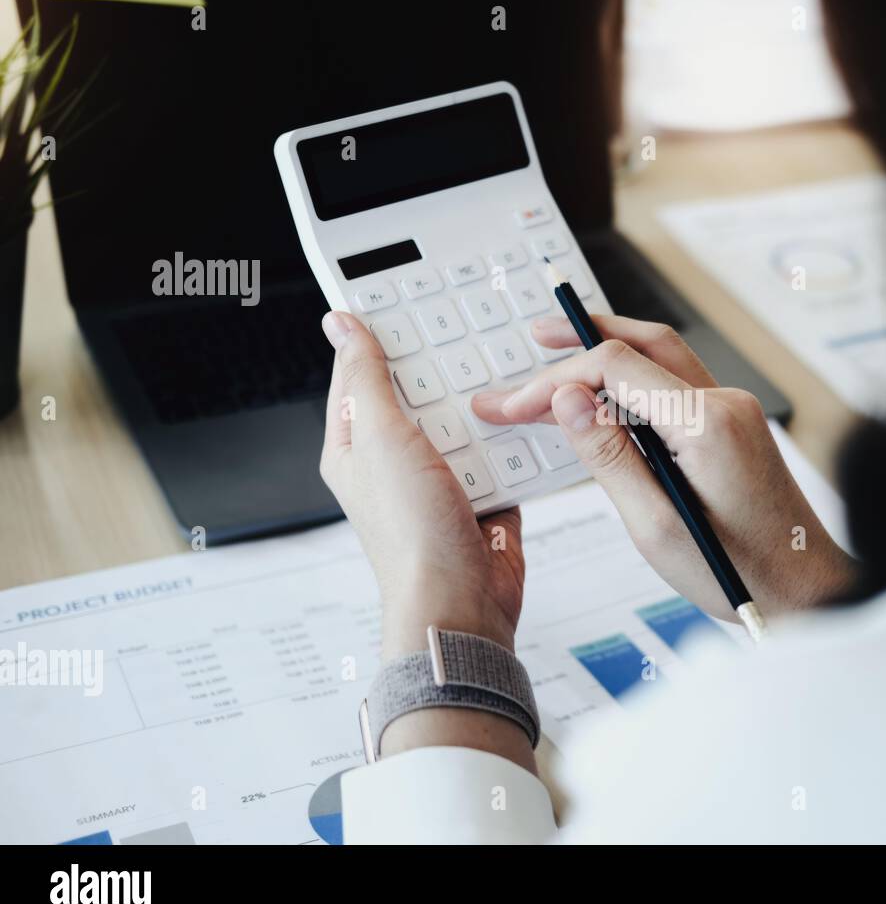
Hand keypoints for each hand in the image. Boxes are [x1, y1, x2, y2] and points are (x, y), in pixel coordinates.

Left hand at [318, 311, 523, 656]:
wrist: (463, 602)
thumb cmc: (411, 534)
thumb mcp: (381, 438)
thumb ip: (367, 378)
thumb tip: (341, 325)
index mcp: (356, 446)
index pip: (361, 375)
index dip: (380, 338)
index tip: (405, 301)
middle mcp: (396, 461)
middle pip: (421, 394)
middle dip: (444, 368)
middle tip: (468, 328)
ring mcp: (440, 479)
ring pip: (465, 420)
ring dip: (483, 404)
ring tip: (504, 369)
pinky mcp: (481, 496)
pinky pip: (500, 453)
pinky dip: (513, 439)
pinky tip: (527, 416)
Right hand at [472, 314, 857, 623]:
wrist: (807, 590)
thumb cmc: (739, 572)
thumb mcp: (655, 526)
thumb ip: (608, 457)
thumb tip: (567, 400)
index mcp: (707, 424)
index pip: (615, 367)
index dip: (556, 380)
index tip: (514, 405)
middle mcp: (726, 404)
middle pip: (643, 344)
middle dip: (583, 337)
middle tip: (534, 337)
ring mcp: (734, 412)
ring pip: (661, 358)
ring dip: (609, 351)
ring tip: (559, 352)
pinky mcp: (734, 427)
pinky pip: (676, 387)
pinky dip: (634, 381)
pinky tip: (604, 397)